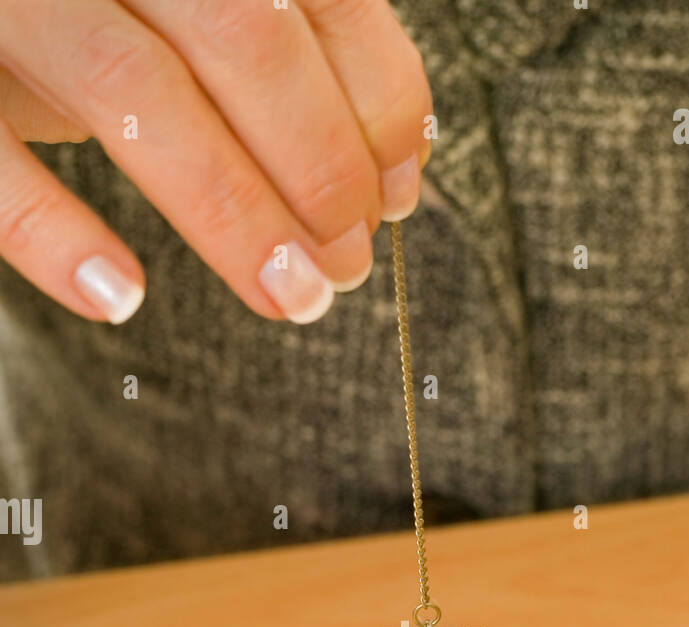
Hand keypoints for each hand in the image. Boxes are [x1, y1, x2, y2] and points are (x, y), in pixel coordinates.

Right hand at [0, 0, 431, 323]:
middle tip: (346, 265)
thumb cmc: (86, 16)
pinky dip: (57, 234)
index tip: (393, 197)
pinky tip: (122, 297)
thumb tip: (391, 170)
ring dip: (235, 213)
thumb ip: (279, 55)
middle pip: (243, 39)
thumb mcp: (186, 13)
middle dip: (320, 168)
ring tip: (292, 296)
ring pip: (140, 90)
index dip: (377, 102)